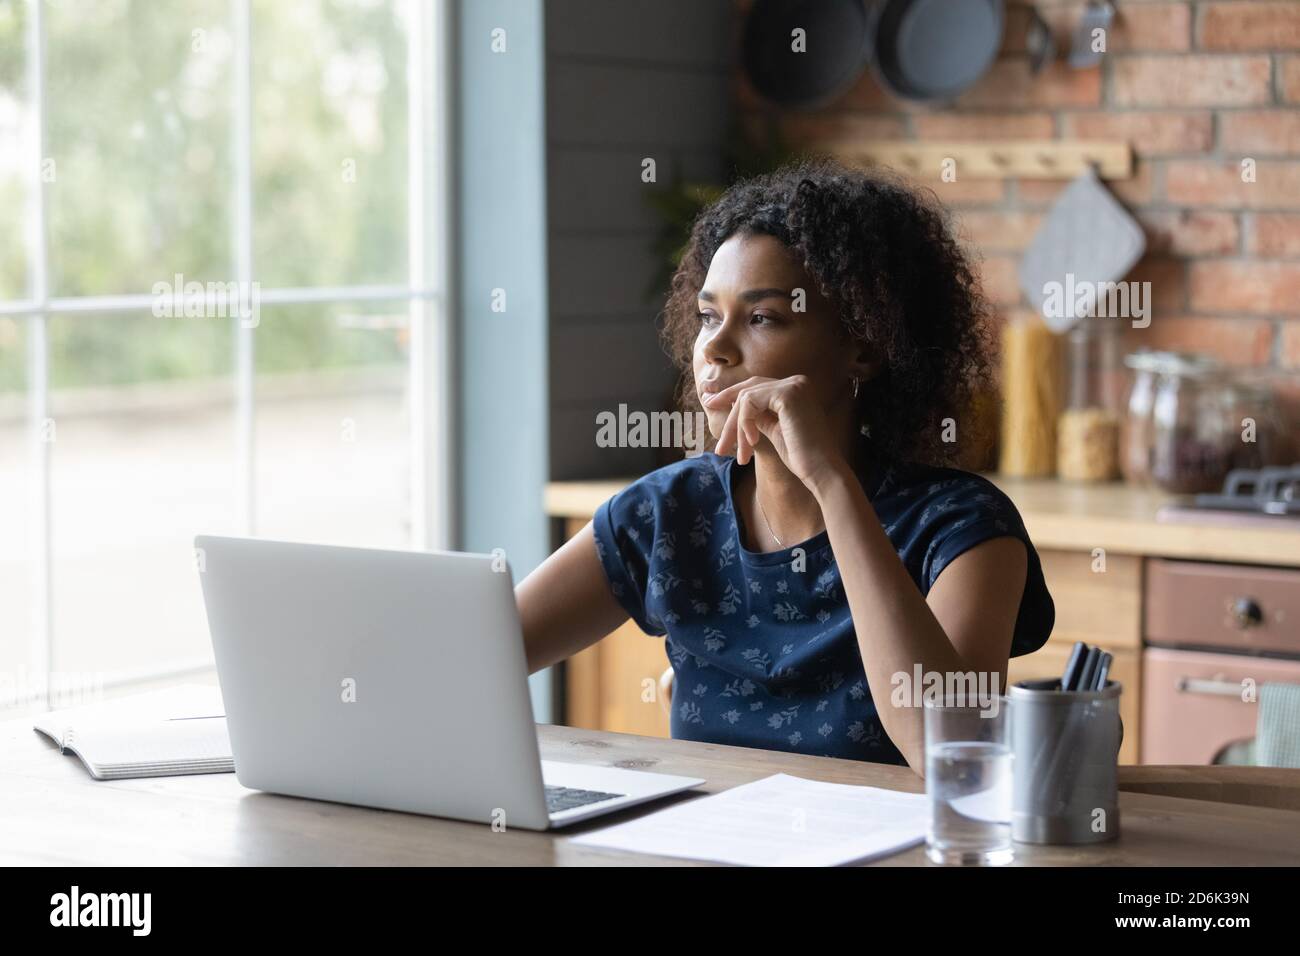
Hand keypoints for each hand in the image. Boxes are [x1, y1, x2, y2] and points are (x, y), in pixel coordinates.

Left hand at [704, 375, 848, 490]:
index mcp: (795, 389)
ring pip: (746, 398)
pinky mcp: (788, 394)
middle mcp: (796, 382)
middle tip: (711, 424)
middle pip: (748, 390)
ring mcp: (793, 385)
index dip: (731, 394)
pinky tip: (753, 443)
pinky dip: (745, 424)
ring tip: (740, 453)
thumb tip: (735, 407)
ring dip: (737, 427)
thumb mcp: (773, 430)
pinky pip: (750, 403)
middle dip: (727, 410)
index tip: (710, 402)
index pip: (756, 386)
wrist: (821, 471)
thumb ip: (758, 415)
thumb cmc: (801, 456)